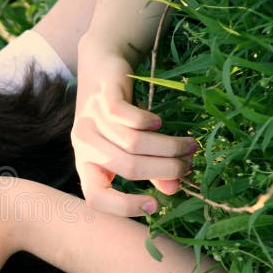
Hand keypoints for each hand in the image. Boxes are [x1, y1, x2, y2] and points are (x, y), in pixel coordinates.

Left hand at [72, 40, 196, 216]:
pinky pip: (128, 117)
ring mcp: (91, 120)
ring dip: (168, 147)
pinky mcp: (103, 98)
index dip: (124, 206)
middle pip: (128, 168)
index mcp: (86, 165)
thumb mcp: (130, 148)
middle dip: (164, 169)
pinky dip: (148, 123)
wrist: (102, 66)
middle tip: (188, 166)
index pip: (96, 197)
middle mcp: (84, 145)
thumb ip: (149, 172)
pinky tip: (160, 123)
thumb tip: (174, 190)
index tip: (156, 206)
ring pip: (134, 144)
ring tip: (189, 147)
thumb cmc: (118, 117)